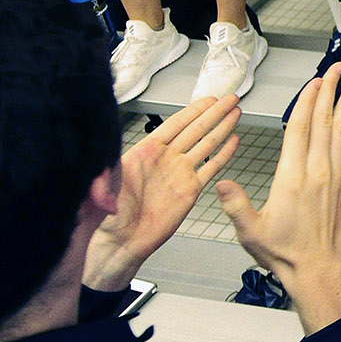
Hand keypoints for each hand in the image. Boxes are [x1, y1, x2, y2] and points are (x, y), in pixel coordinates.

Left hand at [86, 94, 241, 291]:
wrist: (121, 242)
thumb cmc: (110, 214)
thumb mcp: (104, 185)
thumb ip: (110, 169)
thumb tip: (107, 153)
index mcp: (145, 152)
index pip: (174, 124)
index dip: (193, 111)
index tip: (208, 100)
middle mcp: (165, 159)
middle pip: (195, 129)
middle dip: (214, 113)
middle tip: (230, 100)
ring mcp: (179, 174)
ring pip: (206, 144)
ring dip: (222, 128)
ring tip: (236, 113)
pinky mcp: (190, 190)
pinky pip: (211, 168)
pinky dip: (224, 154)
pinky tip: (233, 142)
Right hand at [215, 63, 340, 332]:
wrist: (319, 268)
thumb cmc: (284, 252)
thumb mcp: (250, 230)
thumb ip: (235, 203)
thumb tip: (220, 182)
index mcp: (292, 178)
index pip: (300, 130)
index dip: (307, 102)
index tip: (313, 82)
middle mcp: (318, 171)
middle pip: (324, 122)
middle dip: (331, 91)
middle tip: (338, 67)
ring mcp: (336, 176)